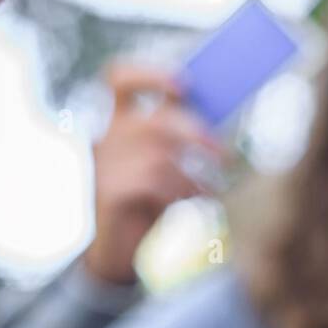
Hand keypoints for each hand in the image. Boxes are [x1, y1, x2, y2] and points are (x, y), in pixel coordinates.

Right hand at [83, 63, 226, 285]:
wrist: (120, 253)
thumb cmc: (148, 205)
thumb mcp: (166, 168)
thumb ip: (179, 140)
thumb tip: (213, 123)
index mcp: (118, 124)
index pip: (118, 80)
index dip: (149, 74)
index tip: (185, 85)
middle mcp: (107, 139)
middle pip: (154, 121)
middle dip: (195, 134)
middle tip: (223, 155)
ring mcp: (104, 166)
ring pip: (159, 155)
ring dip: (192, 174)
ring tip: (207, 190)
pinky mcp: (109, 192)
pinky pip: (152, 181)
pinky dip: (179, 192)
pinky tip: (191, 203)